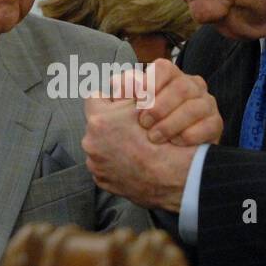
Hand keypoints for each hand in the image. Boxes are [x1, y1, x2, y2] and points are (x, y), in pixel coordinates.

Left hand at [82, 94, 196, 212]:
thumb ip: (129, 92)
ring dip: (112, 146)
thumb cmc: (162, 137)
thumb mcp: (146, 104)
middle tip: (131, 127)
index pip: (95, 99)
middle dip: (111, 125)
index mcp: (98, 121)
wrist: (174, 174)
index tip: (121, 104)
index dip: (110, 99)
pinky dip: (116, 165)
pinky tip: (133, 163)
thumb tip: (120, 83)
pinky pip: (106, 167)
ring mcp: (95, 165)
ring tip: (134, 147)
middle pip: (97, 126)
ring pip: (100, 147)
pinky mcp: (103, 182)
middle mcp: (90, 144)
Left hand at [109, 58, 221, 145]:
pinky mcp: (215, 124)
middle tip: (144, 123)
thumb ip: (123, 94)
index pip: (163, 68)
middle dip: (159, 106)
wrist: (168, 163)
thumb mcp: (129, 109)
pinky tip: (175, 144)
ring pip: (195, 105)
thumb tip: (116, 84)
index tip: (137, 100)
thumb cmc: (146, 129)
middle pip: (181, 86)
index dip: (150, 83)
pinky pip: (209, 125)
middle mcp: (191, 86)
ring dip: (172, 123)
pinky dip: (190, 135)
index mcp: (170, 78)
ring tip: (155, 138)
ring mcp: (206, 104)